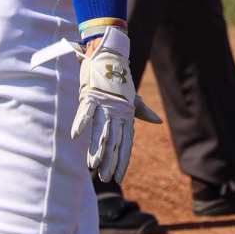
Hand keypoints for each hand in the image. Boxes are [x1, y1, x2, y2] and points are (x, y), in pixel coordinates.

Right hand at [68, 27, 162, 182]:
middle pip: (113, 141)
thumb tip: (158, 121)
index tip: (119, 177)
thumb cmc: (119, 79)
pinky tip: (77, 136)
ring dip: (96, 148)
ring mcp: (104, 104)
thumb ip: (142, 111)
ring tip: (93, 165)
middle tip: (105, 178)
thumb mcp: (130, 97)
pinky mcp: (91, 95)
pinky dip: (81, 122)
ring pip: (100, 130)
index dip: (122, 160)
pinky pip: (86, 111)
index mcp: (126, 115)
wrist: (110, 55)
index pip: (125, 143)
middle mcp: (116, 112)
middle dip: (109, 161)